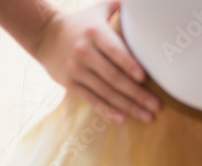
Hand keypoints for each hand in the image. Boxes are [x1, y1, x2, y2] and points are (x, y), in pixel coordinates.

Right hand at [33, 0, 160, 123]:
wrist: (44, 34)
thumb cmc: (80, 24)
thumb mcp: (97, 11)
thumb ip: (118, 7)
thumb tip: (145, 5)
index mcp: (95, 33)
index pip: (114, 50)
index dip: (129, 64)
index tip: (144, 78)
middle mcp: (84, 52)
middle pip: (114, 76)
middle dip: (137, 94)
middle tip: (156, 106)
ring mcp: (76, 69)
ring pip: (106, 91)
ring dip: (129, 106)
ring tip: (148, 116)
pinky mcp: (69, 83)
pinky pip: (92, 99)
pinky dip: (108, 110)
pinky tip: (123, 119)